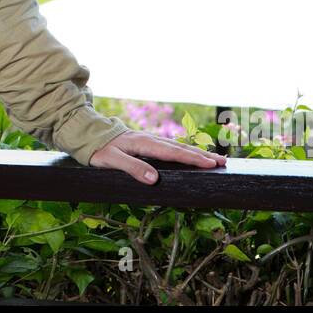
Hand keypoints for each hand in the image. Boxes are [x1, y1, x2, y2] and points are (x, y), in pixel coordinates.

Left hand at [90, 131, 225, 183]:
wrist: (88, 133)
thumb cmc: (98, 149)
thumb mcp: (111, 161)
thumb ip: (133, 168)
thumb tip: (155, 179)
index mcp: (144, 144)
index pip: (174, 153)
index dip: (193, 159)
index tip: (211, 164)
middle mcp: (150, 140)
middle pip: (181, 148)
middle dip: (203, 155)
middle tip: (223, 162)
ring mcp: (150, 140)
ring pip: (178, 147)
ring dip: (197, 152)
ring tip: (215, 159)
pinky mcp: (147, 143)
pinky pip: (171, 147)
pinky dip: (185, 151)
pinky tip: (191, 156)